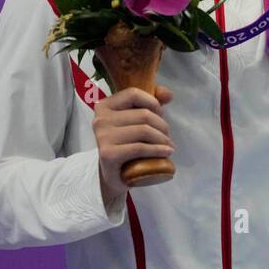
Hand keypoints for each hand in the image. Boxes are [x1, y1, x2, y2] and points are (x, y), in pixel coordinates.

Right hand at [93, 85, 173, 208]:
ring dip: (162, 139)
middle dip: (162, 126)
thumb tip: (168, 95)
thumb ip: (152, 102)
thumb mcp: (137, 120)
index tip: (161, 115)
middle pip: (144, 114)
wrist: (115, 174)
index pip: (133, 94)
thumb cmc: (128, 143)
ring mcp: (102, 137)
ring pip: (144, 131)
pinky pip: (140, 148)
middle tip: (167, 137)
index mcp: (105, 106)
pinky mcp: (108, 154)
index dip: (153, 103)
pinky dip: (158, 150)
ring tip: (168, 146)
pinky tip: (166, 153)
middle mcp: (100, 120)